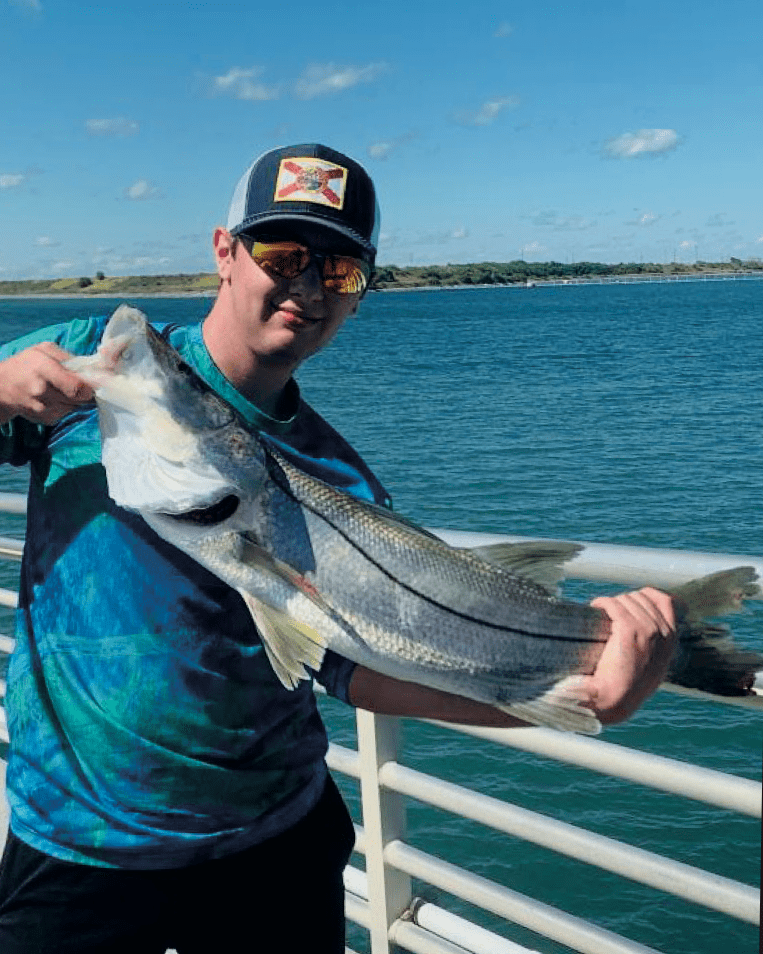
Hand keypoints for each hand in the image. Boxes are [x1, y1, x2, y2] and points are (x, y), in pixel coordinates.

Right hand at [0, 342, 94, 425]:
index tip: (89, 382)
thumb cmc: (25, 364)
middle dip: (83, 392)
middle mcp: (42, 391)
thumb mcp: (44, 350)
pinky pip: (66, 414)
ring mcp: (43, 408)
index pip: (77, 387)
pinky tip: (53, 398)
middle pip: (79, 399)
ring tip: (60, 389)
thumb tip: (93, 369)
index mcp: (43, 369)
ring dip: (73, 399)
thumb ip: (69, 358)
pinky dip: (65, 407)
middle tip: (76, 383)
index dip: (88, 386)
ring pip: (74, 407)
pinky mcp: (45, 420)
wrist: (2, 387)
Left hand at [582, 587, 676, 723]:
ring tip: (600, 612)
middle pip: (641, 598)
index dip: (646, 595)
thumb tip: (644, 623)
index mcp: (672, 641)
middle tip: (608, 611)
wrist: (612, 701)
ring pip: (626, 600)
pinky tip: (594, 608)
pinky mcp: (629, 631)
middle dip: (623, 600)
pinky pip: (614, 605)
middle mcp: (664, 633)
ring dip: (611, 602)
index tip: (630, 599)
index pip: (666, 601)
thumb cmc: (625, 687)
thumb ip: (654, 644)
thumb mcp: (651, 665)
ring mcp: (647, 631)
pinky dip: (602, 603)